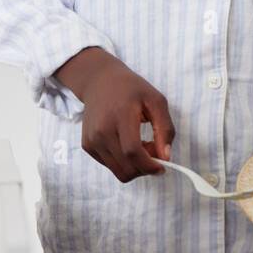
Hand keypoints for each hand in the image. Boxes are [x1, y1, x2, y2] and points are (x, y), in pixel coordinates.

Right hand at [54, 48, 174, 182]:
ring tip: (141, 146)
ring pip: (117, 171)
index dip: (149, 165)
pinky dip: (122, 163)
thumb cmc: (131, 89)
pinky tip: (127, 145)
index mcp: (121, 116)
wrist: (99, 81)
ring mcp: (92, 140)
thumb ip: (165, 128)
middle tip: (154, 152)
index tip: (163, 166)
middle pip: (126, 167)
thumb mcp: (156, 100)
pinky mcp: (87, 145)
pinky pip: (109, 166)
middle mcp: (102, 131)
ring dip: (134, 167)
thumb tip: (166, 156)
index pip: (133, 151)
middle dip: (145, 168)